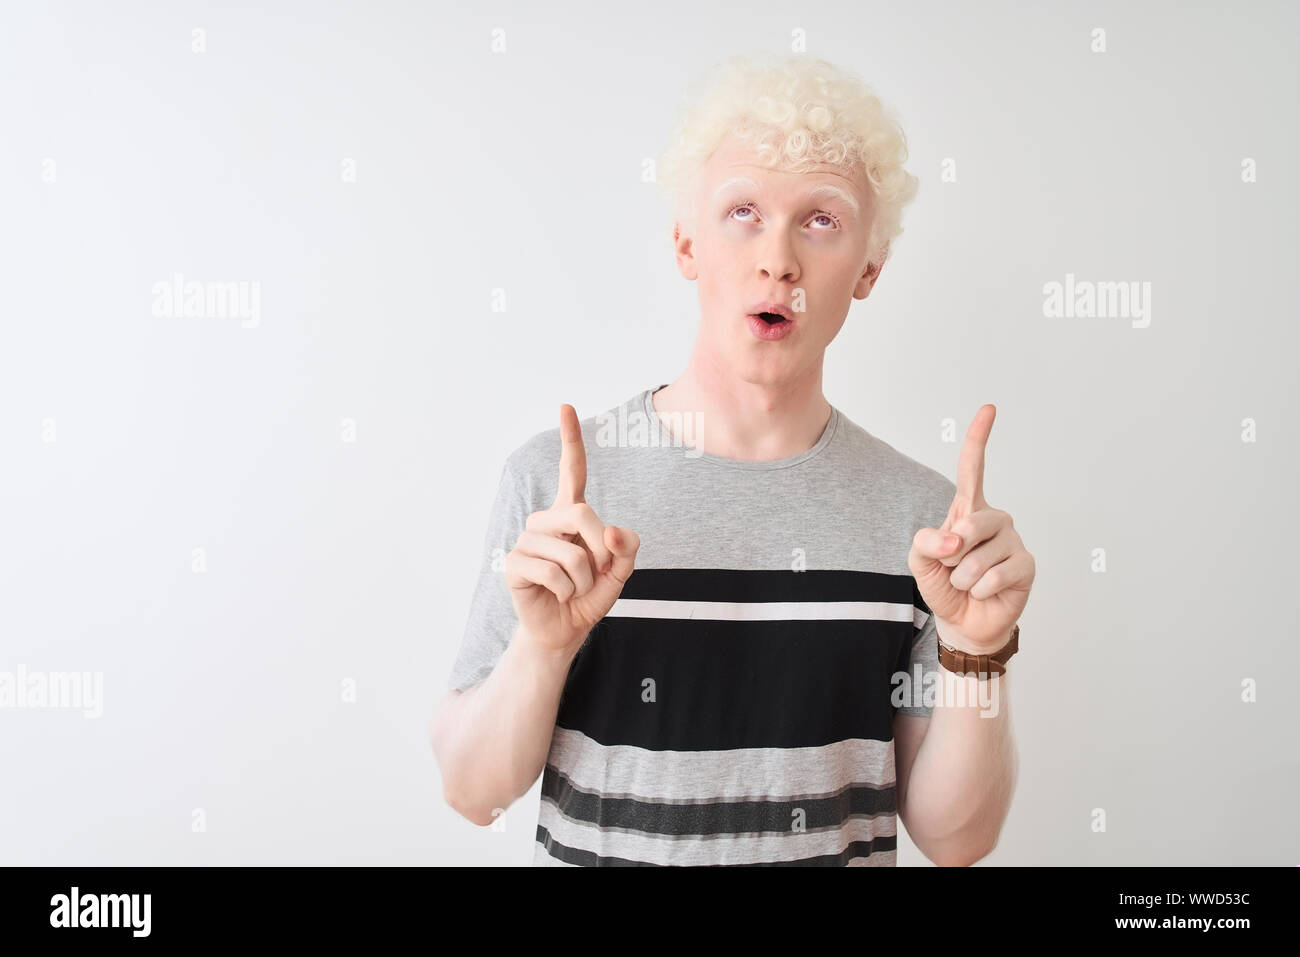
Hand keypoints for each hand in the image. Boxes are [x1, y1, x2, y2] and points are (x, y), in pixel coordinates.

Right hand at [504, 403, 640, 656]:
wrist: (564, 630)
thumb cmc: (589, 595)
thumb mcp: (621, 571)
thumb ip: (627, 547)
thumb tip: (612, 531)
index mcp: (571, 514)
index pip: (572, 471)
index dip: (570, 439)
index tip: (566, 407)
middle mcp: (546, 520)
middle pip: (582, 514)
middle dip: (601, 549)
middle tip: (598, 573)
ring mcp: (526, 539)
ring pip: (572, 553)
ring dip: (585, 580)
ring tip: (573, 588)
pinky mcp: (514, 563)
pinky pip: (554, 574)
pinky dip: (567, 592)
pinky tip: (557, 595)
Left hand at [907, 404, 1034, 655]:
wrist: (963, 621)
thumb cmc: (944, 585)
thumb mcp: (920, 562)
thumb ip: (925, 543)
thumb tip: (954, 538)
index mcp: (967, 510)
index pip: (973, 468)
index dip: (979, 438)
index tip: (989, 409)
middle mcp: (994, 519)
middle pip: (970, 523)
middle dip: (951, 553)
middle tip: (952, 568)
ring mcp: (1013, 541)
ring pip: (978, 557)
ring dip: (963, 578)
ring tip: (968, 583)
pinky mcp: (1026, 565)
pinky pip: (994, 576)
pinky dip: (980, 589)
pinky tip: (985, 592)